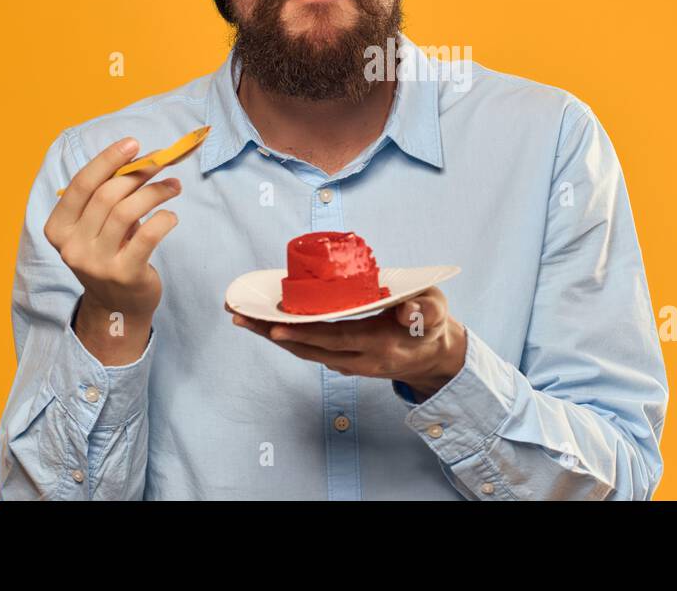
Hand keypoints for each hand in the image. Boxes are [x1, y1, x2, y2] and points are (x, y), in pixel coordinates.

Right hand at [44, 136, 181, 362]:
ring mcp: (96, 263)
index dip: (107, 160)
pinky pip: (148, 235)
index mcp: (58, 229)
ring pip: (127, 211)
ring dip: (156, 192)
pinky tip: (172, 216)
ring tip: (174, 185)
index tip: (133, 143)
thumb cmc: (110, 254)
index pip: (81, 185)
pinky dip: (164, 219)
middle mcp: (72, 246)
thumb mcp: (98, 227)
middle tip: (162, 162)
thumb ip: (108, 196)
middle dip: (138, 173)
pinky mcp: (124, 275)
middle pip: (107, 195)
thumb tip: (141, 157)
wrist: (117, 308)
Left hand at [225, 287, 467, 400]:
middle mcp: (358, 361)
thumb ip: (425, 311)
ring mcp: (349, 365)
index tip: (274, 326)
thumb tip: (406, 312)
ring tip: (241, 317)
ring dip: (271, 335)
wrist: (433, 358)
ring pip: (304, 351)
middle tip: (239, 315)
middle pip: (307, 348)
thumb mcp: (437, 312)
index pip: (335, 339)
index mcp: (379, 346)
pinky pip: (310, 349)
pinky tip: (266, 322)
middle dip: (270, 332)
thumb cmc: (433, 325)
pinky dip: (287, 337)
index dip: (304, 333)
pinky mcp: (343, 361)